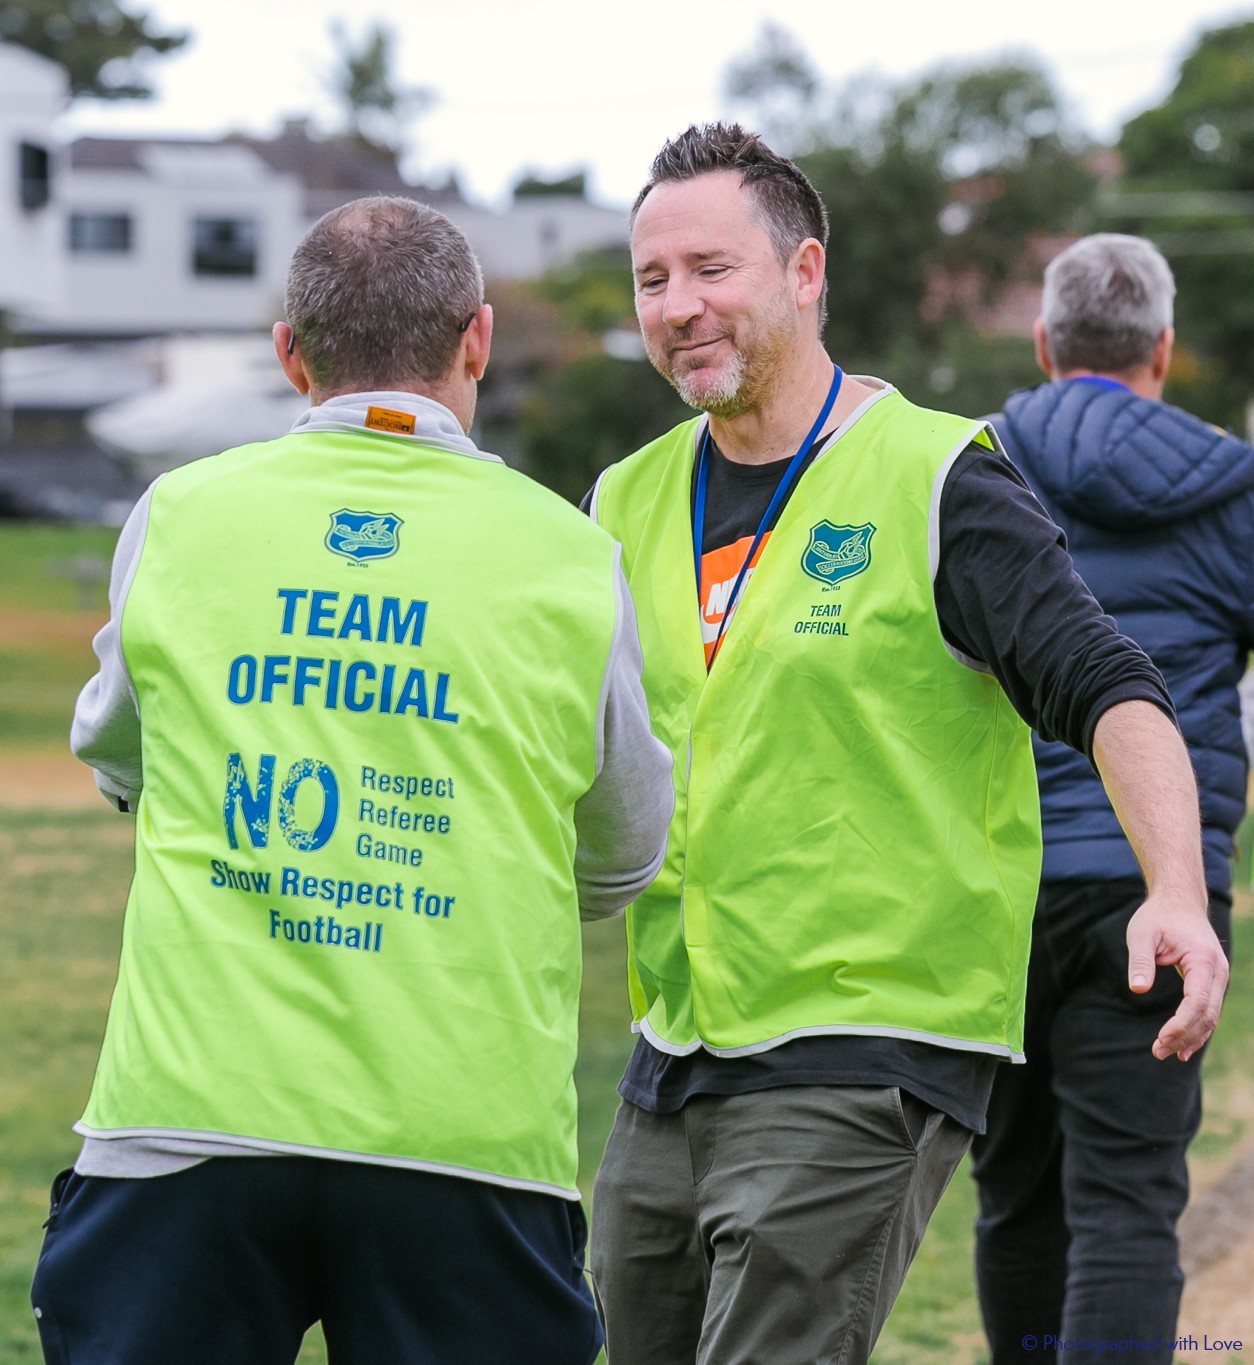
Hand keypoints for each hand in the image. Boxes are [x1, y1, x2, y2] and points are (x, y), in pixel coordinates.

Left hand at [1126, 892, 1228, 1061]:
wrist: (1178, 901)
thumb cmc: (1158, 916)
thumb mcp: (1141, 933)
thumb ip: (1141, 960)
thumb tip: (1137, 989)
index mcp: (1203, 960)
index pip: (1197, 1001)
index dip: (1181, 1024)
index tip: (1161, 1038)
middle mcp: (1217, 971)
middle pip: (1207, 1014)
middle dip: (1184, 1036)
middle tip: (1158, 1051)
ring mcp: (1217, 977)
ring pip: (1210, 1016)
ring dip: (1190, 1037)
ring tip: (1164, 1052)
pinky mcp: (1211, 981)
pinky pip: (1208, 1010)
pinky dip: (1197, 1029)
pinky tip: (1182, 1047)